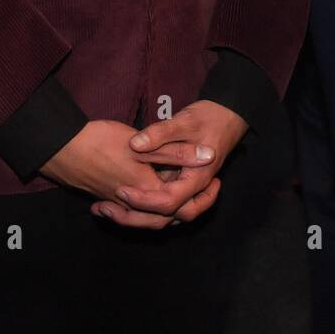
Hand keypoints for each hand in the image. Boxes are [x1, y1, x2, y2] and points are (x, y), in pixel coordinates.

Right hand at [39, 119, 218, 230]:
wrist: (62, 149)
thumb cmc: (102, 143)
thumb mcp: (144, 145)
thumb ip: (176, 153)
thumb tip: (209, 158)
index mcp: (147, 192)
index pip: (183, 207)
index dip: (203, 198)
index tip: (216, 182)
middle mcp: (134, 204)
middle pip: (167, 218)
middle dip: (188, 207)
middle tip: (205, 192)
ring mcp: (118, 203)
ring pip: (148, 216)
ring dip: (166, 208)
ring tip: (181, 192)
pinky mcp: (106, 196)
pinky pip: (132, 210)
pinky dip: (145, 206)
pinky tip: (148, 192)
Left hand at [91, 101, 247, 229]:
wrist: (229, 115)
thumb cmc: (210, 117)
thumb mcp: (186, 121)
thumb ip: (161, 133)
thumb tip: (135, 144)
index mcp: (197, 178)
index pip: (168, 202)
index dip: (143, 200)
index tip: (120, 189)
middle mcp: (193, 190)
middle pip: (166, 218)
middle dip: (134, 218)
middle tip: (105, 209)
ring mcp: (188, 188)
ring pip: (164, 215)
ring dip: (136, 216)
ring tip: (105, 209)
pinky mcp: (181, 182)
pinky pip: (163, 203)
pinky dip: (143, 206)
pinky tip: (120, 197)